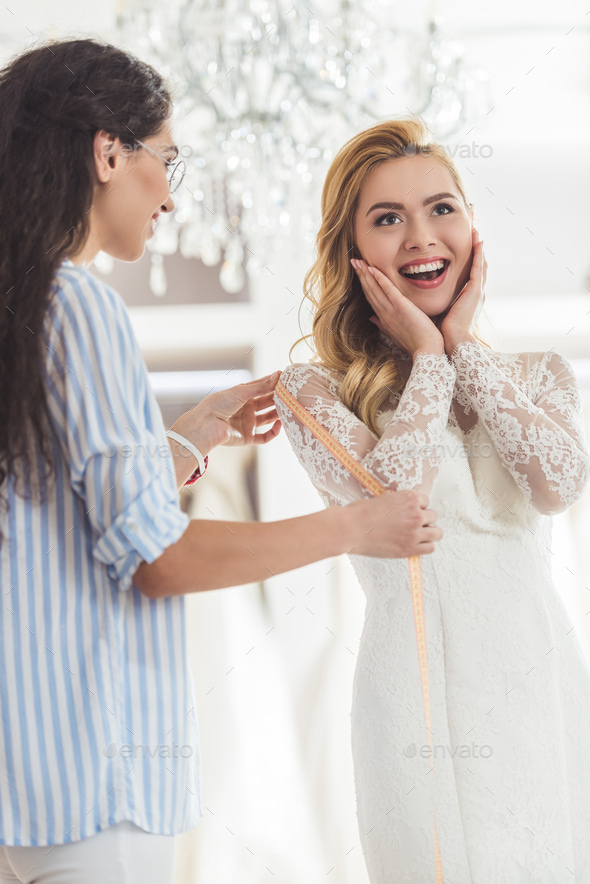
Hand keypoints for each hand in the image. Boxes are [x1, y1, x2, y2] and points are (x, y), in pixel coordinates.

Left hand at [172, 371, 281, 453]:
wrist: (207, 425)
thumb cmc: (219, 404)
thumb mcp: (241, 392)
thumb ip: (261, 386)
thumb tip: (278, 375)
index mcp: (242, 395)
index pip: (262, 387)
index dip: (274, 384)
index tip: (288, 380)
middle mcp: (246, 408)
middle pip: (267, 402)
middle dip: (279, 398)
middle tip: (292, 395)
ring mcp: (247, 423)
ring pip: (268, 418)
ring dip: (279, 414)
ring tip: (290, 409)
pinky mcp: (248, 437)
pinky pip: (264, 436)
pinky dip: (274, 432)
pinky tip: (280, 424)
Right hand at [348, 489, 441, 557]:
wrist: (351, 529)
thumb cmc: (360, 513)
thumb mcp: (382, 499)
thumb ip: (396, 504)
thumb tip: (400, 508)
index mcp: (409, 498)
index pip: (425, 501)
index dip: (418, 506)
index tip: (412, 511)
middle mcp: (416, 515)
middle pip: (433, 516)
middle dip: (424, 519)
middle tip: (413, 523)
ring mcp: (414, 533)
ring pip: (437, 533)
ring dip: (430, 533)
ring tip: (421, 535)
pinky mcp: (409, 549)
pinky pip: (430, 548)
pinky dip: (426, 547)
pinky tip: (417, 545)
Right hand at [351, 258, 444, 356]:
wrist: (426, 350)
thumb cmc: (415, 344)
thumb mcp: (396, 335)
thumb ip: (383, 325)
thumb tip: (372, 319)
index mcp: (384, 319)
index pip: (371, 298)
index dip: (364, 285)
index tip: (358, 273)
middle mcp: (384, 314)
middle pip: (369, 291)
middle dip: (361, 275)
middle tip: (353, 261)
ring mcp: (391, 310)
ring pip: (374, 289)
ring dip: (365, 274)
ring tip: (358, 261)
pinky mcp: (401, 306)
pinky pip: (388, 290)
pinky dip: (379, 278)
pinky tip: (372, 268)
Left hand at [439, 227, 486, 354]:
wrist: (453, 342)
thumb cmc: (443, 334)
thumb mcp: (439, 315)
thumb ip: (434, 306)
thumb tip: (423, 301)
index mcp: (468, 300)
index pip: (470, 276)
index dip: (469, 262)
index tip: (465, 250)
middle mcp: (476, 294)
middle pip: (478, 268)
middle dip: (477, 252)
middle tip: (474, 236)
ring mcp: (477, 291)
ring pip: (480, 264)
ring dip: (479, 248)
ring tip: (477, 232)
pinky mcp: (475, 290)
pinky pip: (479, 267)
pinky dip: (479, 253)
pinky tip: (479, 241)